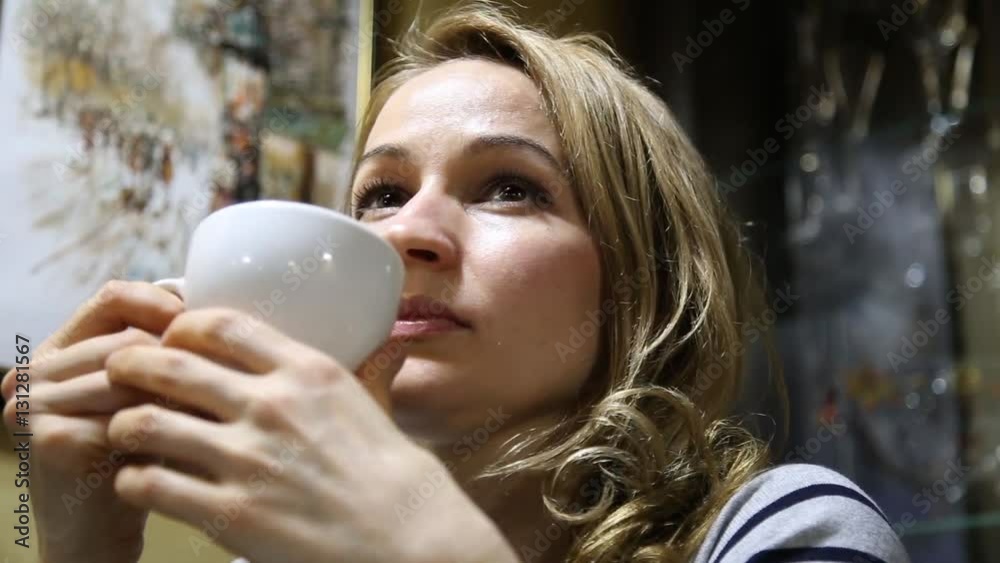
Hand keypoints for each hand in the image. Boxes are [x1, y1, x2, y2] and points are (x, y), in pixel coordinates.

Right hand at [1, 280, 184, 562]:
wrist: (102, 527)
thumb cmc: (138, 450)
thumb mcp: (148, 388)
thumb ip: (164, 348)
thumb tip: (210, 307)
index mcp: (62, 345)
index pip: (115, 296)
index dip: (163, 304)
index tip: (202, 327)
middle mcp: (37, 369)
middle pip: (128, 340)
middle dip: (179, 361)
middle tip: (217, 384)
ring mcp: (33, 405)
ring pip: (126, 379)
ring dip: (172, 397)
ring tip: (209, 413)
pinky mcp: (46, 441)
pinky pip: (119, 420)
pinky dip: (156, 433)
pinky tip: (182, 444)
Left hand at [103, 307, 516, 562]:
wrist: (406, 536)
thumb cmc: (393, 472)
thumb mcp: (374, 405)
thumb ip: (364, 370)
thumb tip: (387, 344)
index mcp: (306, 372)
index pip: (222, 325)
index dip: (181, 326)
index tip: (170, 336)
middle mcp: (271, 406)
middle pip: (170, 365)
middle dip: (131, 364)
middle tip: (118, 371)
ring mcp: (247, 460)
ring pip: (145, 423)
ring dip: (124, 424)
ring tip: (123, 430)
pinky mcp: (229, 514)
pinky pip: (150, 484)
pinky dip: (133, 480)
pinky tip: (140, 481)